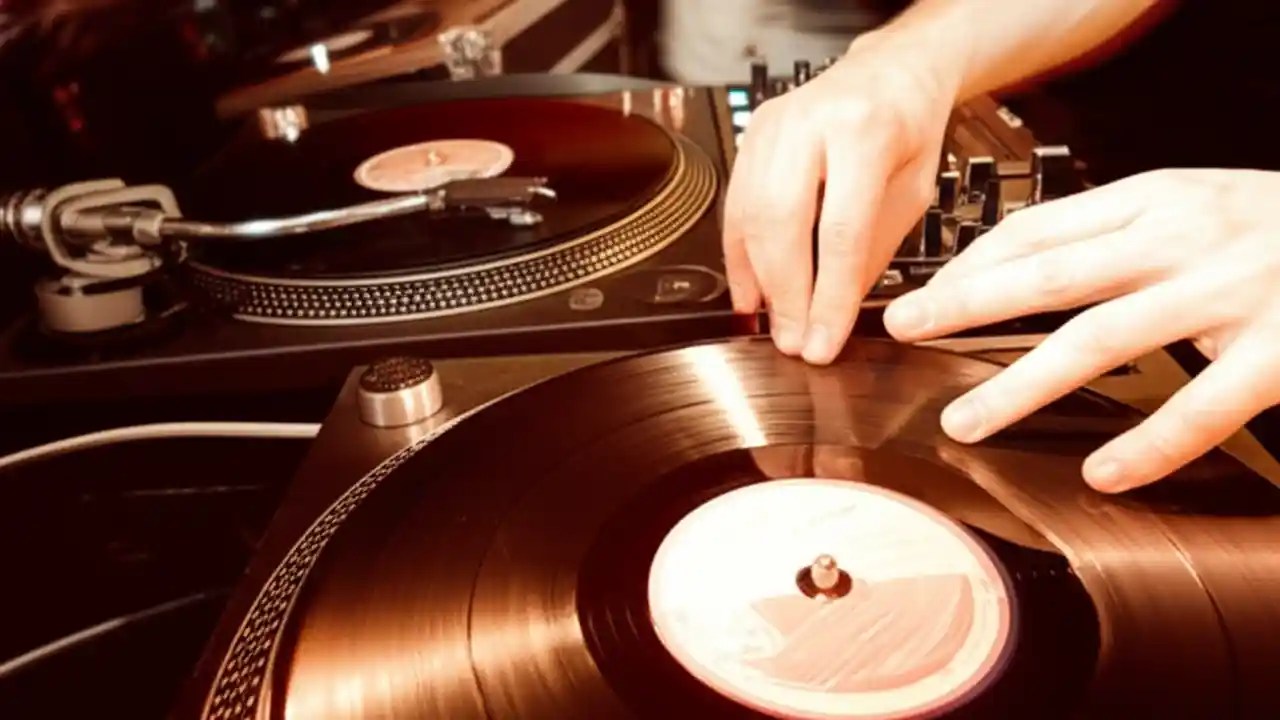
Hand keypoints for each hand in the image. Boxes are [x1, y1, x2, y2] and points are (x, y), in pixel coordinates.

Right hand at [722, 35, 958, 363]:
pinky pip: (735, 205)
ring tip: (771, 321)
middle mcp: (809, 122)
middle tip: (792, 339)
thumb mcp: (913, 192)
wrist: (890, 72)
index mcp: (864, 130)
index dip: (827, 295)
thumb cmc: (908, 125)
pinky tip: (750, 290)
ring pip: (747, 215)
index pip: (839, 230)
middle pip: (780, 222)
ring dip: (756, 279)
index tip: (824, 340)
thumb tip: (834, 310)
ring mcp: (773, 126)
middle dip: (784, 293)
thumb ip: (872, 251)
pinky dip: (739, 255)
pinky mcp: (751, 135)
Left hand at [883, 168, 1279, 491]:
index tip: (921, 297)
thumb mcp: (1195, 207)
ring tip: (967, 422)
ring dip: (1023, 385)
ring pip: (1104, 337)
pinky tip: (1106, 473)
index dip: (970, 266)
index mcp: (1159, 200)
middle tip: (906, 336)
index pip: (1039, 229)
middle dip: (965, 306)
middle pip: (1050, 275)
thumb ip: (1117, 234)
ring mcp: (1234, 290)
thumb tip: (1020, 266)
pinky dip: (1151, 441)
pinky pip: (1206, 403)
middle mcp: (1186, 237)